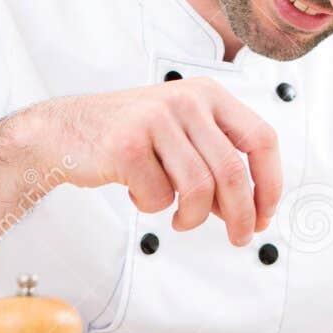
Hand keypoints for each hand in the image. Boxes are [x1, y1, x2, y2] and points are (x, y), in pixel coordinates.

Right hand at [15, 79, 282, 244]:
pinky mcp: (127, 145)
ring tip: (181, 219)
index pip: (261, 139)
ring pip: (199, 189)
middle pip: (233, 172)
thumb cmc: (129, 138)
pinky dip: (153, 207)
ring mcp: (155, 120)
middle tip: (240, 238)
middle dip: (242, 215)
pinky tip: (138, 193)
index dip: (270, 182)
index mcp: (208, 95)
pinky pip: (159, 196)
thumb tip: (254, 213)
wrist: (61, 132)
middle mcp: (185, 100)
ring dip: (194, 217)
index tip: (267, 213)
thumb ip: (217, 167)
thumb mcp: (182, 139)